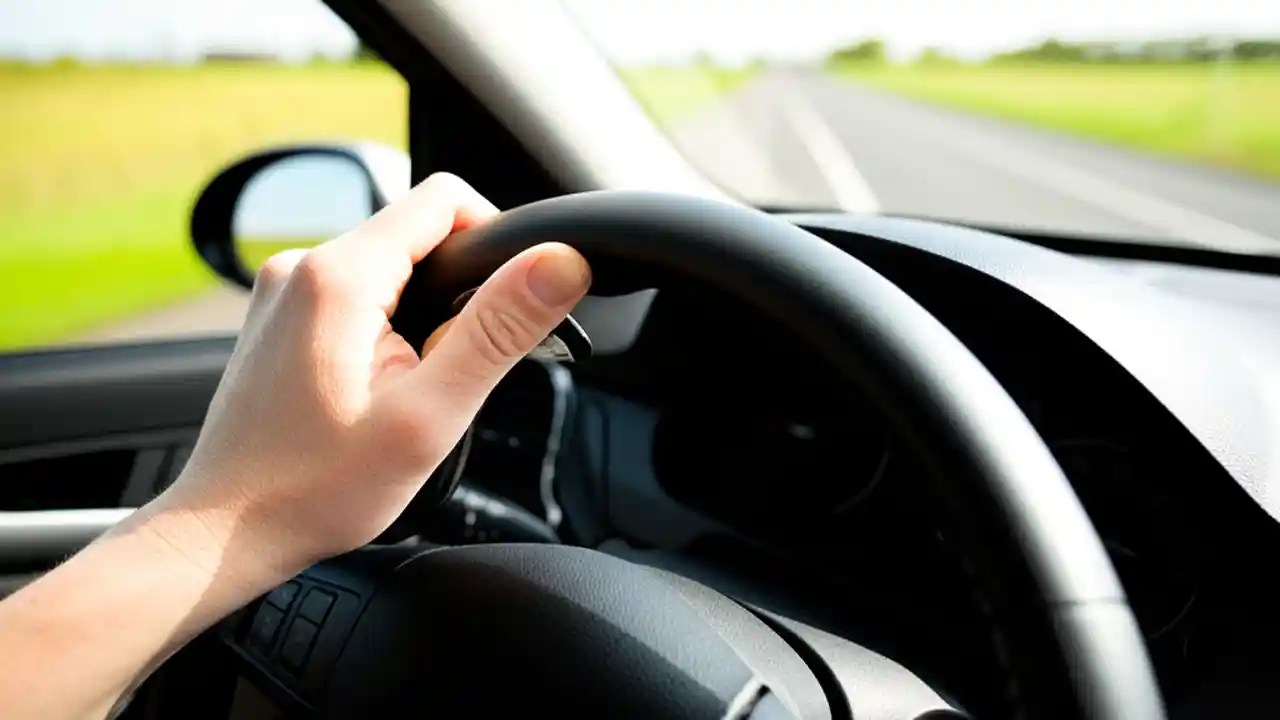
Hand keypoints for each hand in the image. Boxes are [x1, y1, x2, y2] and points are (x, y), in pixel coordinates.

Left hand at [139, 173, 590, 582]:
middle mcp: (301, 266)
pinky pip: (355, 293)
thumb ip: (499, 330)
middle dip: (457, 292)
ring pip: (390, 266)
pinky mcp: (278, 315)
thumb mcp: (431, 413)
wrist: (225, 533)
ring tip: (407, 390)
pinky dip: (386, 329)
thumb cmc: (317, 489)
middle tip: (449, 372)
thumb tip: (559, 264)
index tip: (507, 306)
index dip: (497, 241)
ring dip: (421, 315)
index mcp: (339, 274)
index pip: (446, 199)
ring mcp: (282, 289)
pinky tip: (374, 390)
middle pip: (418, 234)